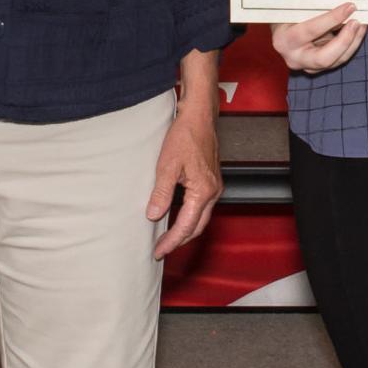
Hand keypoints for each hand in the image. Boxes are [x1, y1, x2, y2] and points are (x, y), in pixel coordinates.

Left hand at [146, 107, 222, 260]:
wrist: (199, 117)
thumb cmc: (185, 135)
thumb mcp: (167, 165)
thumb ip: (161, 193)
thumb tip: (153, 214)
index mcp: (204, 191)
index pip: (186, 226)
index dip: (171, 241)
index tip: (159, 251)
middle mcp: (213, 191)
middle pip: (197, 226)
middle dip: (179, 240)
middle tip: (161, 249)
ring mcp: (214, 186)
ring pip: (201, 218)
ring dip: (185, 229)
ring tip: (167, 236)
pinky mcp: (211, 180)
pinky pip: (202, 207)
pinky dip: (189, 216)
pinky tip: (177, 216)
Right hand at [272, 2, 367, 73]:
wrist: (281, 30)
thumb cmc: (288, 13)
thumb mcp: (296, 9)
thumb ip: (314, 9)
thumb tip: (340, 1)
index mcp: (284, 40)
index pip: (310, 30)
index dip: (332, 19)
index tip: (349, 7)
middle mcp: (294, 58)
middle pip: (324, 58)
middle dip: (345, 40)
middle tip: (357, 22)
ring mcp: (306, 66)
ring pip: (336, 60)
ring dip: (353, 42)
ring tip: (362, 23)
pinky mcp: (318, 68)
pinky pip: (339, 59)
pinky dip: (350, 44)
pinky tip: (357, 30)